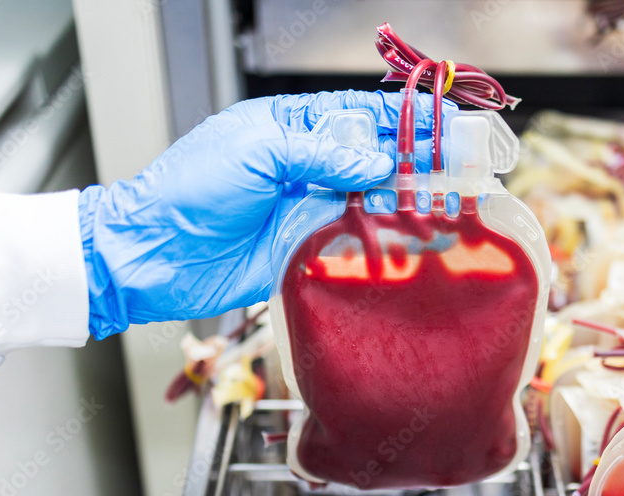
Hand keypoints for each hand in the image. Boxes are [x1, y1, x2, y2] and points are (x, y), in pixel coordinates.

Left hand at [79, 89, 455, 337]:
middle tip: (468, 164)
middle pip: (378, 159)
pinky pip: (358, 240)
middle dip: (423, 159)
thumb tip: (376, 162)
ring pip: (375, 200)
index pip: (363, 116)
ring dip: (413, 200)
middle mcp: (309, 166)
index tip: (449, 120)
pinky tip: (418, 238)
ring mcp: (312, 208)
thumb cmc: (188, 190)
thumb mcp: (255, 151)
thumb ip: (319, 152)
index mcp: (293, 127)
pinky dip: (389, 239)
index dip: (408, 118)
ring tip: (456, 200)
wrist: (155, 253)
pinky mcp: (311, 249)